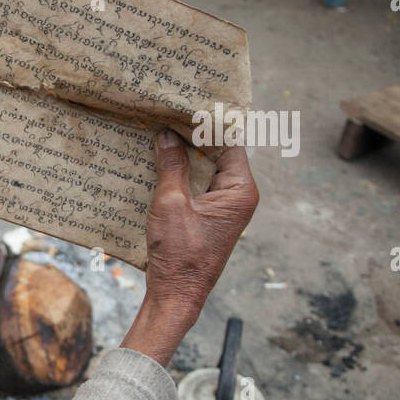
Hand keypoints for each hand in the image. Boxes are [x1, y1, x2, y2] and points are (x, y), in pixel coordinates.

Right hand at [121, 130, 258, 364]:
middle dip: (194, 135)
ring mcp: (225, 207)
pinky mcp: (209, 217)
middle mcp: (239, 196)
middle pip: (219, 152)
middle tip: (168, 114)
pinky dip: (181, 174)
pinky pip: (198, 186)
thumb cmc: (179, 254)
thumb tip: (166, 134)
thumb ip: (171, 166)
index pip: (230, 141)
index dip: (208, 122)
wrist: (177, 296)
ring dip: (185, 155)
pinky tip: (159, 163)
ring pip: (206, 169)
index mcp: (240, 189)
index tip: (186, 103)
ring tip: (160, 133)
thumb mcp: (171, 204)